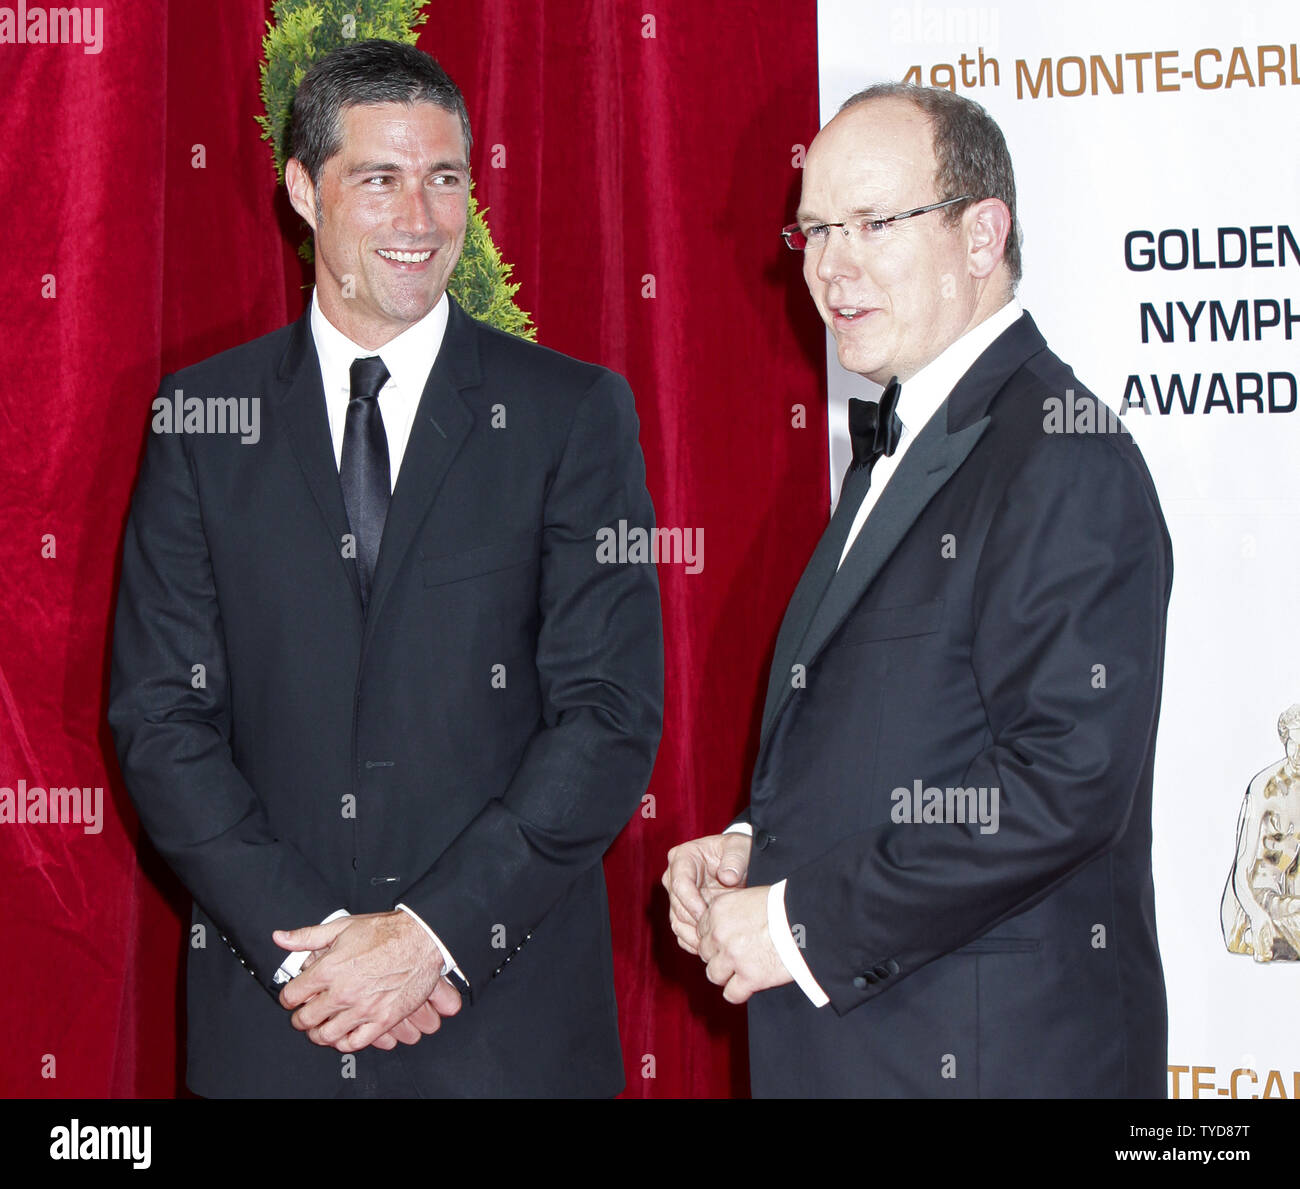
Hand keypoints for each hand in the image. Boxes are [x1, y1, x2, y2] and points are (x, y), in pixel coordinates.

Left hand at [273, 911, 459, 1050]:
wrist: (422, 939)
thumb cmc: (385, 931)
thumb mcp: (342, 926)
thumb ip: (307, 935)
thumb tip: (281, 938)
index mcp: (329, 969)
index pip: (292, 996)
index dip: (288, 997)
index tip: (293, 997)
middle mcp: (343, 992)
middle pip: (305, 1020)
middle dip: (301, 1018)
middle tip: (305, 1014)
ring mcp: (363, 1009)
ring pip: (326, 1036)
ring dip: (318, 1034)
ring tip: (321, 1027)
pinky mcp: (382, 1020)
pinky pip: (354, 1043)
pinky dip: (343, 1043)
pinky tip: (343, 1033)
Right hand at [662, 832, 751, 953]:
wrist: (740, 862)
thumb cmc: (737, 851)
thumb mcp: (739, 849)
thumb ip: (734, 860)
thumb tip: (727, 877)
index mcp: (683, 857)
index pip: (680, 883)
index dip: (691, 901)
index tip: (706, 914)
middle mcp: (674, 877)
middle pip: (676, 906)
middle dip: (694, 922)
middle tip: (714, 934)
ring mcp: (678, 896)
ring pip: (677, 922)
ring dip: (693, 936)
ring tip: (711, 946)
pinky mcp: (683, 912)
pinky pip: (682, 932)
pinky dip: (692, 942)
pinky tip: (707, 950)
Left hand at [696, 885, 792, 1002]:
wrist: (806, 920)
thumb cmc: (784, 905)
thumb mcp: (751, 897)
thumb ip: (733, 911)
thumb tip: (728, 923)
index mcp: (718, 910)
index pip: (701, 930)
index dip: (714, 938)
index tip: (725, 942)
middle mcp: (720, 934)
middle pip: (706, 953)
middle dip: (719, 956)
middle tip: (736, 957)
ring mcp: (733, 957)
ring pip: (714, 974)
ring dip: (726, 975)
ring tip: (741, 973)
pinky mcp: (749, 978)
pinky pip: (731, 994)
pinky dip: (738, 993)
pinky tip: (748, 987)